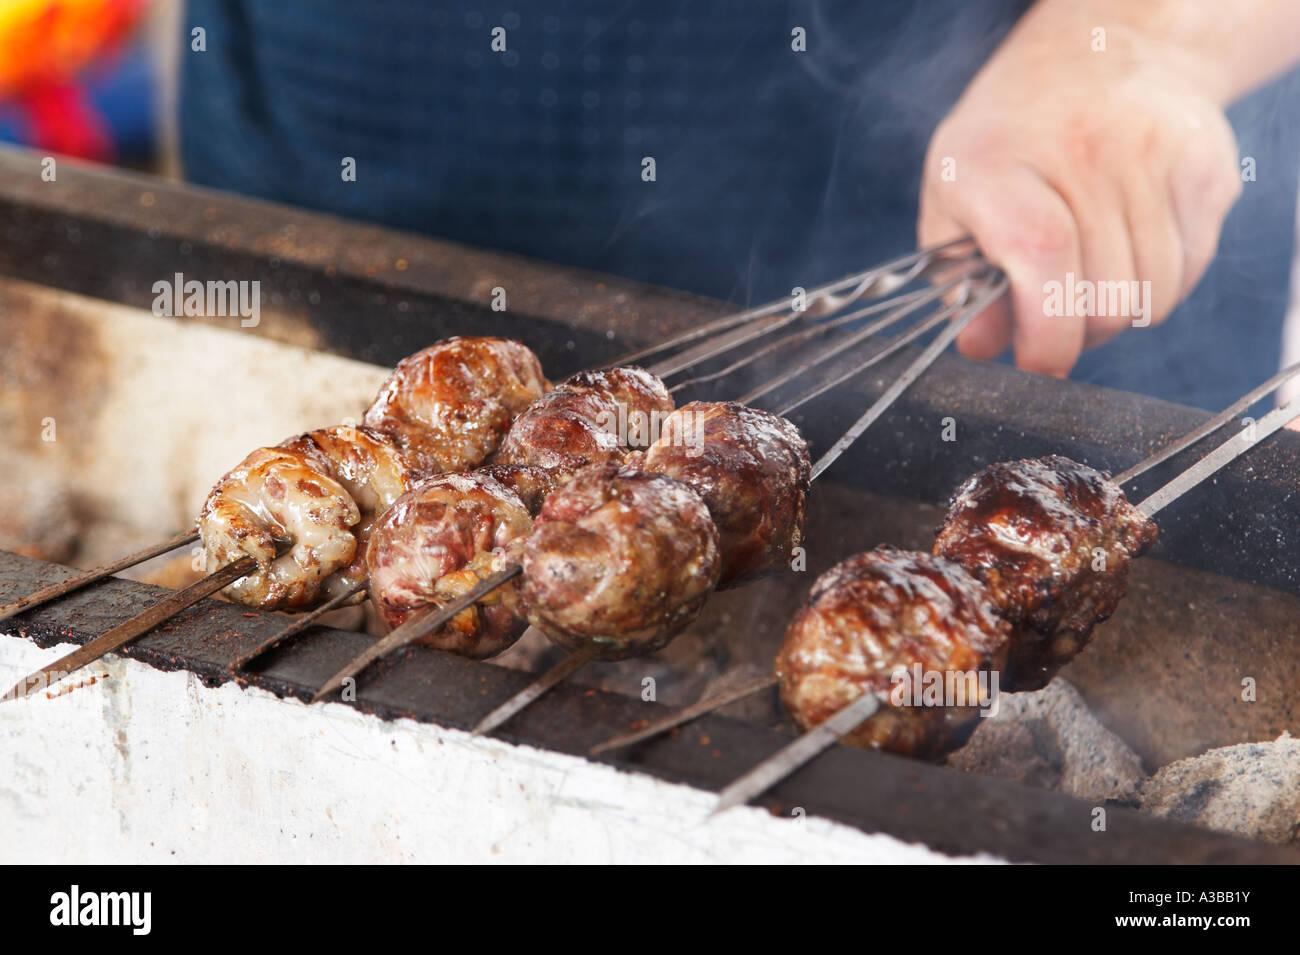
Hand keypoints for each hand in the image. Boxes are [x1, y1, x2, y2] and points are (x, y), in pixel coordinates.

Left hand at [918, 4, 1242, 376]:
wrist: (1096, 55)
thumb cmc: (1009, 143)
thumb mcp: (954, 202)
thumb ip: (961, 283)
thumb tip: (983, 347)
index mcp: (999, 161)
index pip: (1042, 257)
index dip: (1045, 330)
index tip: (1037, 362)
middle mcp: (1081, 150)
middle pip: (1102, 295)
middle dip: (1076, 334)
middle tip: (1055, 319)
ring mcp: (1153, 153)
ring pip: (1152, 296)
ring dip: (1119, 313)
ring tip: (1087, 283)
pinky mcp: (1205, 166)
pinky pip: (1190, 269)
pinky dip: (1159, 286)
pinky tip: (1126, 252)